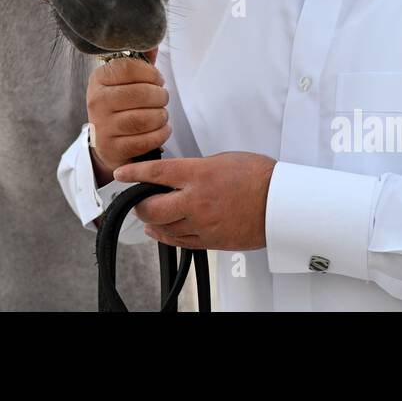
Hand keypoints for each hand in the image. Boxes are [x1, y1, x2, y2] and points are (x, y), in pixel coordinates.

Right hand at [86, 47, 168, 178]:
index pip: (128, 68)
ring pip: (144, 118)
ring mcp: (103, 127)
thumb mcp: (125, 82)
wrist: (106, 144)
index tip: (158, 80)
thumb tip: (153, 39)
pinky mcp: (113, 148)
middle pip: (140, 94)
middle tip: (162, 99)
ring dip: (161, 116)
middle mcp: (97, 102)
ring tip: (162, 115)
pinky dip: (160, 134)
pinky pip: (145, 140)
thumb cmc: (120, 107)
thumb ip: (140, 62)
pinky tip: (162, 129)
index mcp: (98, 79)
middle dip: (160, 96)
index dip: (151, 73)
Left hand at [112, 152, 276, 251]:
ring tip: (147, 216)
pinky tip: (162, 231)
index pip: (156, 173)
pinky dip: (166, 236)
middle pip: (152, 207)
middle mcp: (196, 200)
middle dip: (138, 204)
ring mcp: (202, 223)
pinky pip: (180, 242)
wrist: (280, 203)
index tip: (121, 174)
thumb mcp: (222, 160)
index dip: (134, 173)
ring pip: (163, 227)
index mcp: (199, 174)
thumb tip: (180, 173)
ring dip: (151, 221)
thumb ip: (197, 167)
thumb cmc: (258, 177)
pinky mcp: (210, 240)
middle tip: (136, 199)